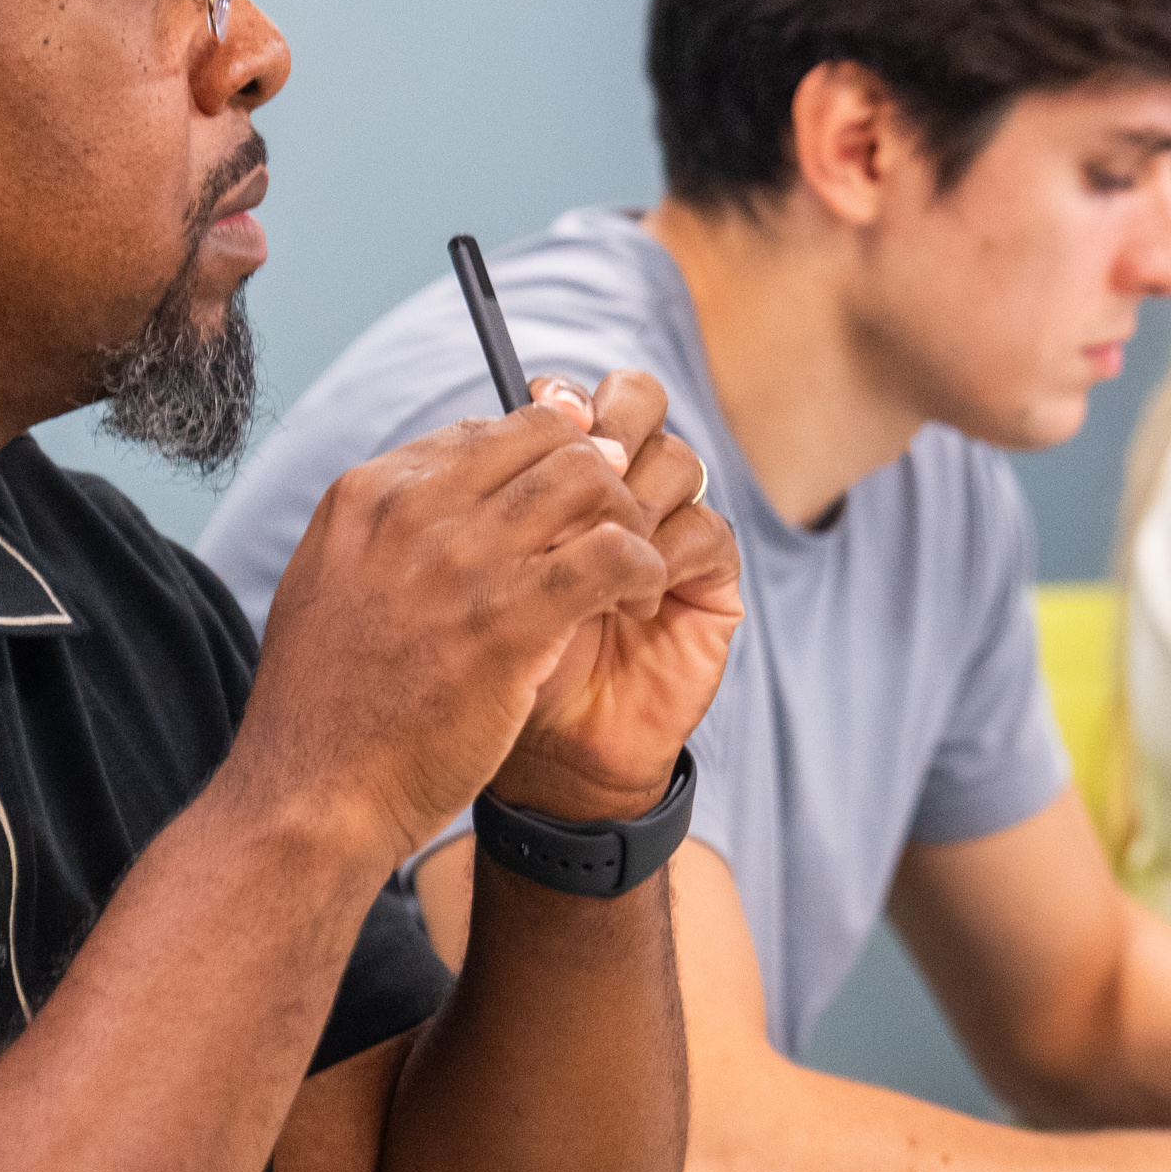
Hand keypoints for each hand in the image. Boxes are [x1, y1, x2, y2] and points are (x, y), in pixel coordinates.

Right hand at [243, 375, 734, 861]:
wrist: (311, 794)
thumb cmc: (328, 710)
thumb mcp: (330, 587)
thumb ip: (387, 533)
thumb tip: (447, 499)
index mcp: (369, 494)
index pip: (490, 432)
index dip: (544, 464)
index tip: (565, 513)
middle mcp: (414, 508)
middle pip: (550, 438)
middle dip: (600, 479)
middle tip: (614, 536)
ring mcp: (462, 560)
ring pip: (592, 479)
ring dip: (629, 521)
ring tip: (627, 579)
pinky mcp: (509, 619)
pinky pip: (616, 553)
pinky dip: (644, 570)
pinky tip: (634, 606)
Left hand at [489, 372, 742, 822]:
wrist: (536, 769)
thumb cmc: (479, 678)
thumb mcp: (461, 582)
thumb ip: (482, 501)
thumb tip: (502, 418)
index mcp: (553, 488)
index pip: (573, 405)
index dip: (562, 402)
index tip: (543, 409)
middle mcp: (616, 502)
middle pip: (637, 405)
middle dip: (607, 427)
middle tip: (583, 460)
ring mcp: (665, 540)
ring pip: (674, 461)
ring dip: (634, 496)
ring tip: (592, 548)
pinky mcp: (709, 589)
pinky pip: (707, 534)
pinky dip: (667, 555)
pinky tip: (626, 598)